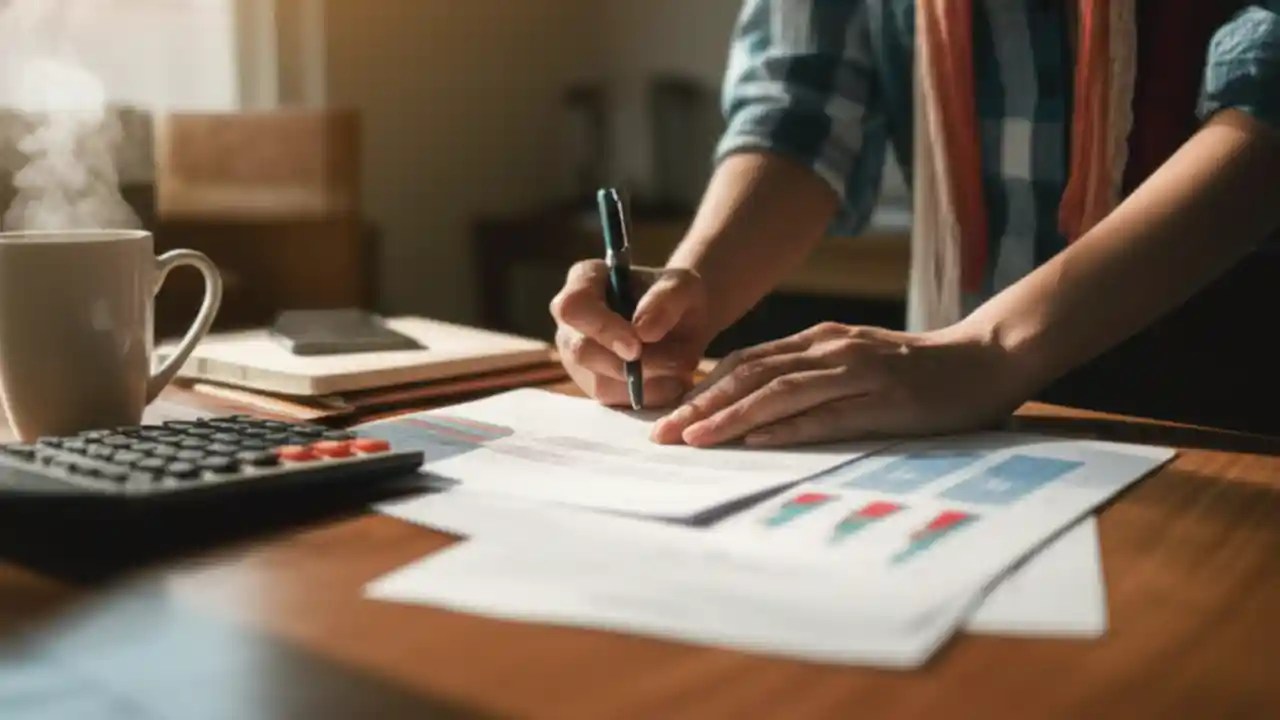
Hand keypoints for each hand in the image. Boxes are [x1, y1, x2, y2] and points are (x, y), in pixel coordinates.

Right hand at [550, 261, 711, 407]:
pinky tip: (672, 382)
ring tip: (679, 369)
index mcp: (584, 281)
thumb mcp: (684, 287)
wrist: (684, 322)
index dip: (601, 329)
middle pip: (579, 350)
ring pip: (598, 382)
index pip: (574, 306)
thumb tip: (643, 332)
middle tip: (669, 364)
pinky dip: (648, 396)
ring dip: (644, 382)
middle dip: (624, 364)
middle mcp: (572, 321)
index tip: (636, 346)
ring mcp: (578, 356)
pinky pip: (614, 401)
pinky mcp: (593, 383)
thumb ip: (666, 300)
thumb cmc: (677, 296)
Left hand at [650, 322, 1023, 446]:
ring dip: (731, 416)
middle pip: (751, 375)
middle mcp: (831, 350)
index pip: (747, 362)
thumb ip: (811, 377)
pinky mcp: (883, 399)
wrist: (985, 360)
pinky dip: (787, 427)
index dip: (702, 387)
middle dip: (700, 404)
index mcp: (821, 341)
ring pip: (780, 391)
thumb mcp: (855, 363)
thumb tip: (756, 409)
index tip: (667, 415)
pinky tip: (755, 440)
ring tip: (693, 438)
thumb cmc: (916, 371)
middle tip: (660, 432)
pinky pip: (827, 414)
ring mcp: (857, 371)